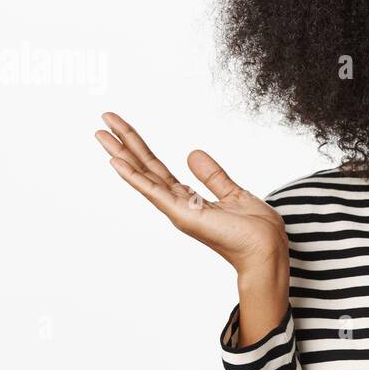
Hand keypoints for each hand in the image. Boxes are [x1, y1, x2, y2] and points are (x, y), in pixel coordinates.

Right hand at [94, 112, 287, 280]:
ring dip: (121, 153)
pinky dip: (133, 177)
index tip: (122, 127)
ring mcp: (177, 210)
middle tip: (104, 119)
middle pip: (145, 168)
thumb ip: (213, 176)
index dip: (140, 146)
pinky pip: (153, 192)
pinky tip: (116, 161)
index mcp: (188, 199)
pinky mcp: (183, 216)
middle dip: (125, 143)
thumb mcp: (234, 193)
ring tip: (100, 133)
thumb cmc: (256, 230)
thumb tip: (193, 153)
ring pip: (143, 176)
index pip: (157, 168)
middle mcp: (178, 204)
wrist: (268, 250)